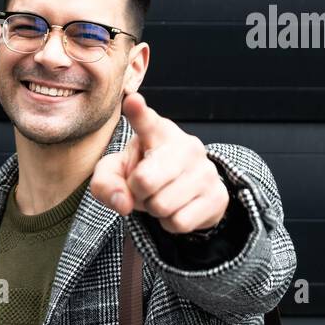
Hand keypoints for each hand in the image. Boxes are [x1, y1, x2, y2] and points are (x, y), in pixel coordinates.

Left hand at [91, 91, 229, 234]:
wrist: (185, 192)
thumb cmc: (143, 173)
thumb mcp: (117, 173)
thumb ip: (106, 183)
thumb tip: (123, 204)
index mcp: (157, 131)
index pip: (146, 121)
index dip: (138, 112)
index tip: (132, 100)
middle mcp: (186, 146)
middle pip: (144, 181)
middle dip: (136, 192)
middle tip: (143, 186)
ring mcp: (205, 171)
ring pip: (161, 206)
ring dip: (153, 209)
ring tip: (160, 196)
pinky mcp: (217, 196)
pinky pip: (179, 222)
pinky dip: (168, 223)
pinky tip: (176, 209)